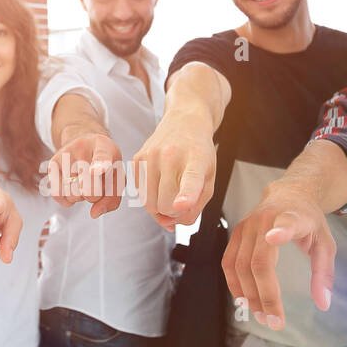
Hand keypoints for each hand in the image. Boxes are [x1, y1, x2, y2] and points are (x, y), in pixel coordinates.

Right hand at [46, 132, 122, 217]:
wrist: (86, 141)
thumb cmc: (104, 165)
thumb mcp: (116, 178)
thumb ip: (111, 199)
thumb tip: (94, 213)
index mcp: (105, 149)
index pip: (102, 158)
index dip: (100, 166)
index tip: (97, 171)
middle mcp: (84, 148)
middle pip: (88, 189)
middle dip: (94, 196)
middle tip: (96, 187)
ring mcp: (66, 155)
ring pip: (72, 194)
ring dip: (79, 198)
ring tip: (83, 184)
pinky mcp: (52, 163)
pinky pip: (57, 194)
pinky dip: (66, 200)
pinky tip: (72, 190)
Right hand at [132, 111, 215, 229]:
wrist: (185, 121)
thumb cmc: (198, 152)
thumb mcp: (209, 178)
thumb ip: (196, 206)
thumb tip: (172, 224)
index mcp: (196, 159)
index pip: (191, 180)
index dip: (186, 196)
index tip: (182, 204)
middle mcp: (171, 155)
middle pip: (166, 204)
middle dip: (173, 212)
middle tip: (181, 202)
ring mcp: (151, 156)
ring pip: (149, 203)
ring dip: (160, 207)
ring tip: (170, 192)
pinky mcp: (137, 158)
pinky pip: (139, 194)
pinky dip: (150, 197)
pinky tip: (159, 184)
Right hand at [220, 180, 334, 330]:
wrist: (288, 194)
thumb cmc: (309, 221)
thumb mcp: (325, 243)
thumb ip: (323, 273)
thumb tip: (323, 304)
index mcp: (294, 217)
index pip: (286, 222)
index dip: (281, 231)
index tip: (275, 237)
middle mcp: (266, 219)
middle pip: (259, 262)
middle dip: (265, 295)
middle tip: (274, 322)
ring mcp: (247, 225)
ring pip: (240, 266)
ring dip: (249, 295)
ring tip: (261, 316)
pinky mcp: (236, 232)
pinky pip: (228, 262)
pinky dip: (234, 284)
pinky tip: (244, 300)